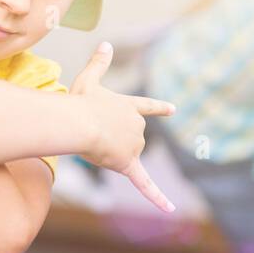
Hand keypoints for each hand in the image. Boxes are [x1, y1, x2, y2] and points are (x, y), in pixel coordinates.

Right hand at [70, 41, 176, 212]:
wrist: (80, 123)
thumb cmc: (79, 102)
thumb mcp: (88, 79)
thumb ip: (98, 63)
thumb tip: (105, 42)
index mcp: (129, 107)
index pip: (147, 107)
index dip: (160, 109)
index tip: (174, 109)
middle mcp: (137, 126)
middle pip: (128, 138)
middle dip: (110, 139)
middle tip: (89, 130)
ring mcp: (135, 146)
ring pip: (124, 156)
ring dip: (106, 153)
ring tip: (91, 143)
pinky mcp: (129, 164)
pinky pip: (146, 185)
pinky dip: (159, 198)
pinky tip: (170, 210)